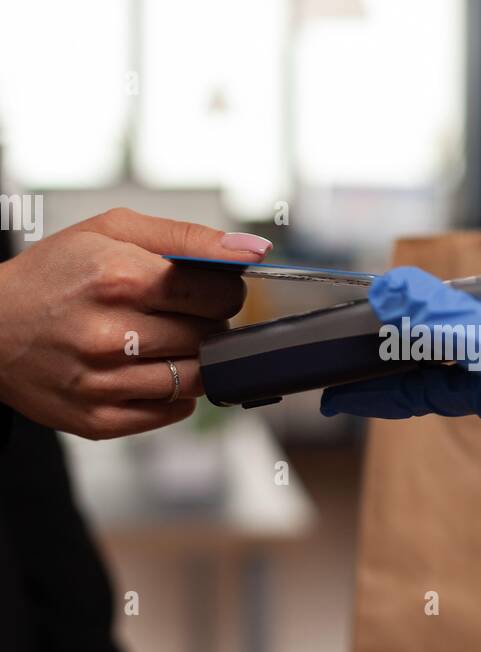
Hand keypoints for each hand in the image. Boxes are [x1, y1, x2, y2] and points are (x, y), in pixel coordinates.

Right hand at [0, 208, 270, 437]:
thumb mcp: (113, 231)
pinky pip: (173, 412)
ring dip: (193, 358)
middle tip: (178, 313)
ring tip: (161, 339)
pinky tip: (146, 367)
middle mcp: (110, 335)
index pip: (217, 294)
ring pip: (197, 379)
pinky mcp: (98, 419)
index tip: (211, 289)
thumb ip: (189, 238)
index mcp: (118, 279)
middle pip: (209, 337)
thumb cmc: (54, 274)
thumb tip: (254, 252)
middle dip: (207, 323)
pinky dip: (173, 391)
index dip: (225, 291)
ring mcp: (103, 383)